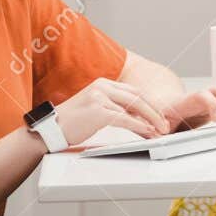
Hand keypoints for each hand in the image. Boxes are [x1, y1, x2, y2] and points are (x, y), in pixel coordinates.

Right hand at [54, 78, 171, 144]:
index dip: (149, 104)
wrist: (50, 129)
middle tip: (165, 124)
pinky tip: (147, 132)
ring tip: (160, 130)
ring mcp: (99, 97)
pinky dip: (138, 126)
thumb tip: (139, 119)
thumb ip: (116, 109)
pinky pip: (124, 118)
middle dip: (154, 111)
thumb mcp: (96, 108)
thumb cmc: (72, 122)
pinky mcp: (97, 111)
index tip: (160, 115)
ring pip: (133, 107)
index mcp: (103, 83)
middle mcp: (102, 86)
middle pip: (137, 96)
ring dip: (150, 120)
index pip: (134, 91)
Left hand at [161, 88, 215, 131]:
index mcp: (185, 102)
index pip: (202, 96)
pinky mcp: (212, 108)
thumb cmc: (158, 115)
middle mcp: (198, 99)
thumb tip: (161, 131)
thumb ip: (156, 126)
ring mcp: (206, 102)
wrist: (160, 106)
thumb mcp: (153, 122)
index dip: (212, 104)